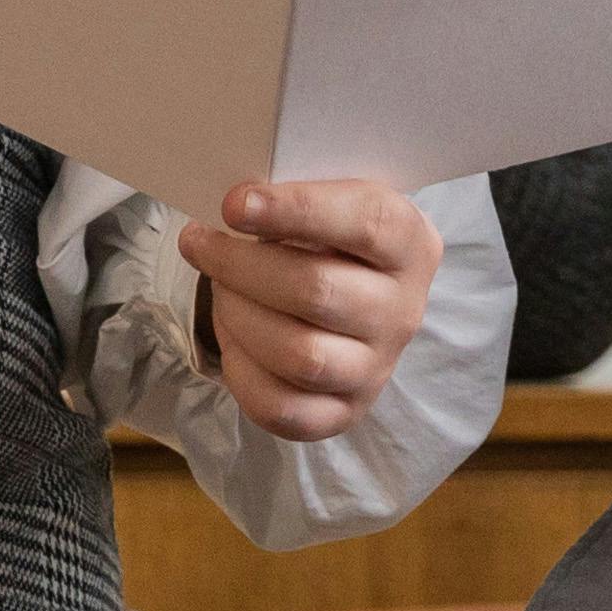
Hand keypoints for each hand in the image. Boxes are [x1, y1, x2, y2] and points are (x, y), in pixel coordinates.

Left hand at [183, 177, 440, 442]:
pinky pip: (281, 407)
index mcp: (412, 244)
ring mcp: (376, 369)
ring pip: (299, 356)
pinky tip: (231, 334)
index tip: (233, 204)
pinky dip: (240, 370)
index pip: (365, 222)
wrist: (354, 296)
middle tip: (200, 244)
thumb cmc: (331, 237)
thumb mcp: (332, 199)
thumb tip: (233, 206)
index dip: (295, 211)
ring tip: (217, 287)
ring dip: (238, 316)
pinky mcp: (343, 413)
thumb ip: (296, 197)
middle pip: (318, 292)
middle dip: (241, 266)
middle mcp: (404, 311)